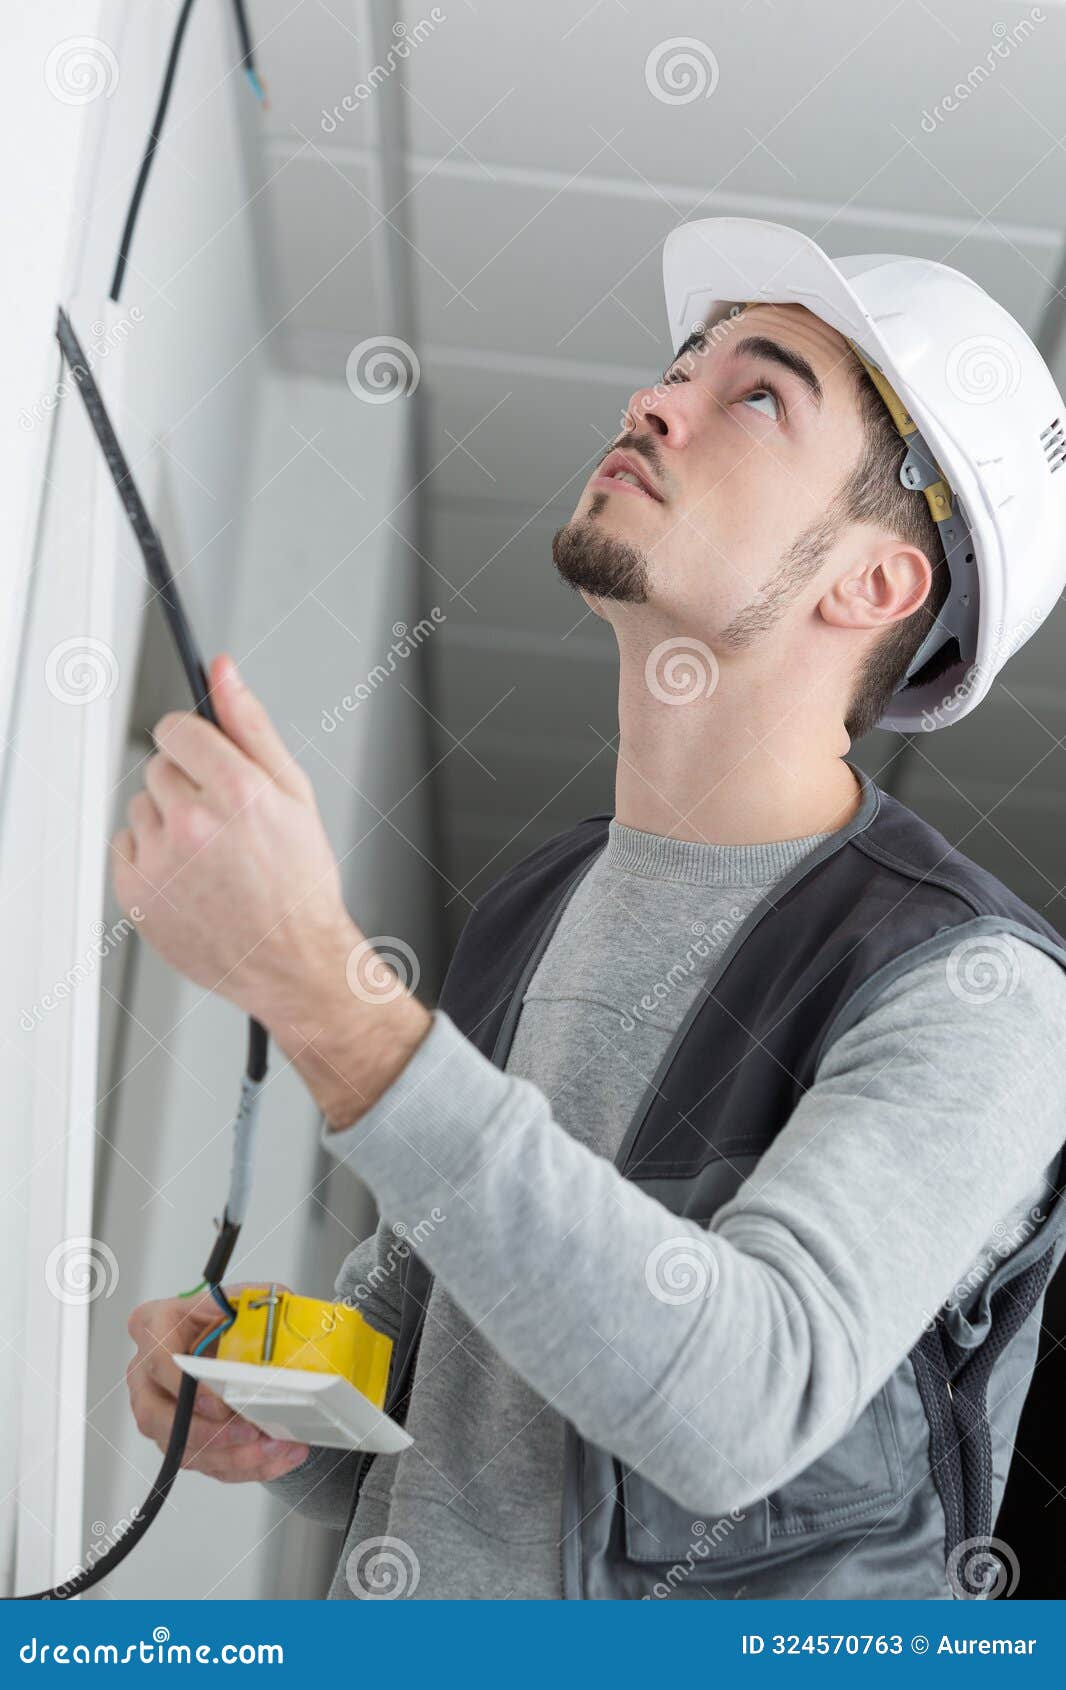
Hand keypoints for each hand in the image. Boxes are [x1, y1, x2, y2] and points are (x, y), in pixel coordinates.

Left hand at [111, 653, 358, 1026]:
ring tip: (210, 857)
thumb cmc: (299, 883)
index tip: (207, 762)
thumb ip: (251, 726)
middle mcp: (193, 822)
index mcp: (237, 789)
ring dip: (168, 823)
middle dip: (188, 787)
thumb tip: (222, 670)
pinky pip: (125, 847)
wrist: (291, 961)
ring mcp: (160, 860)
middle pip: (159, 767)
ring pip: (142, 807)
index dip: (195, 744)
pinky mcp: (136, 893)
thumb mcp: (294, 794)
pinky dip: (150, 858)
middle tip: (225, 825)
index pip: (178, 728)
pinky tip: (189, 878)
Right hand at [126, 1287, 310, 1481]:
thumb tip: (280, 1329)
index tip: (219, 1402)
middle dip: (206, 1433)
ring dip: (231, 1456)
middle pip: (157, 1416)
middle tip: (248, 1433)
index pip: (159, 1360)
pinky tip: (275, 1458)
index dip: (186, 1386)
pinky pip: (205, 1463)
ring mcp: (159, 1410)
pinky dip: (243, 1466)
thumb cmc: (228, 1313)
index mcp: (156, 1326)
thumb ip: (259, 1307)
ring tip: (273, 1448)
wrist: (231, 1333)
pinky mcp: (179, 1439)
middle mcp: (147, 1373)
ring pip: (181, 1449)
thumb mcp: (244, 1298)